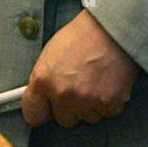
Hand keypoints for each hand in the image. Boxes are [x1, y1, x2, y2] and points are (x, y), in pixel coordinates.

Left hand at [22, 9, 138, 128]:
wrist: (114, 27)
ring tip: (96, 79)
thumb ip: (46, 79)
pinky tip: (109, 81)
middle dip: (71, 107)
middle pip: (64, 119)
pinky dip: (109, 101)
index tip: (48, 109)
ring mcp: (86, 100)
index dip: (42, 111)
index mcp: (43, 80)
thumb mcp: (52, 53)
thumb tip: (44, 96)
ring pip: (87, 117)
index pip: (33, 114)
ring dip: (91, 104)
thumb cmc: (83, 35)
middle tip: (80, 85)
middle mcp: (63, 93)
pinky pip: (107, 112)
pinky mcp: (109, 103)